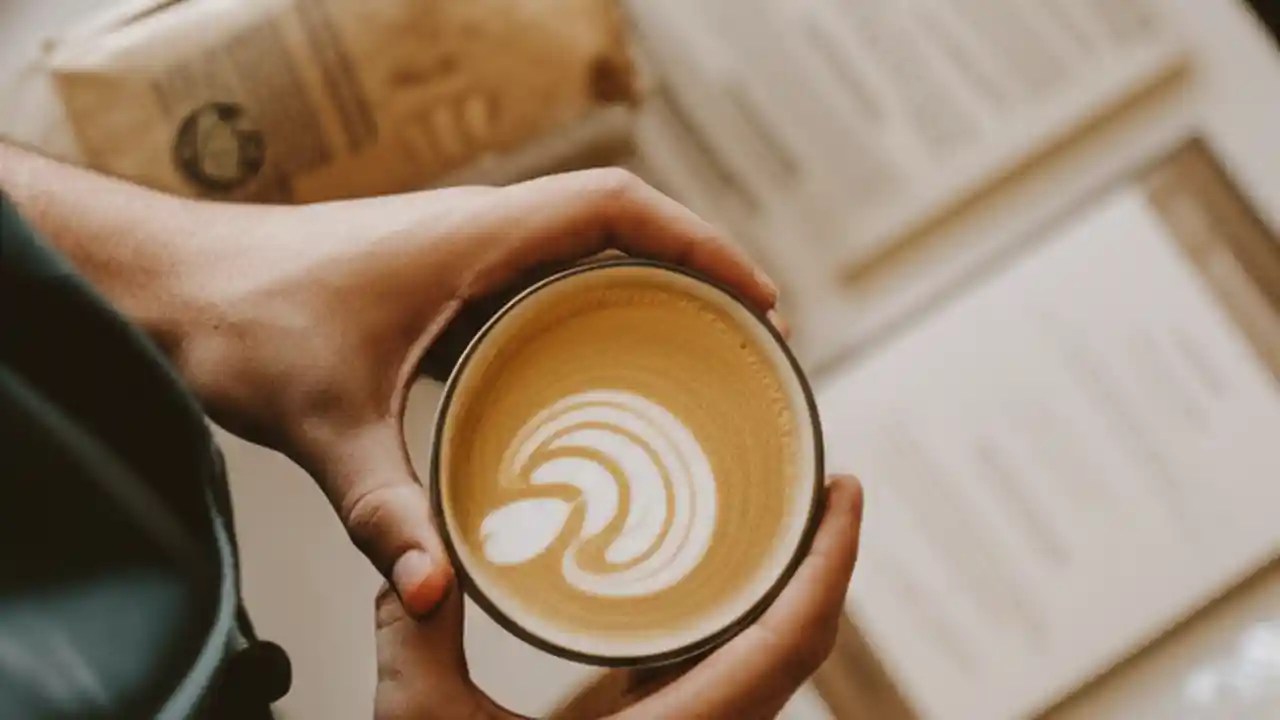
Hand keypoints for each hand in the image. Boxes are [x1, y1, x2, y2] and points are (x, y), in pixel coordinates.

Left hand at [158, 168, 780, 614]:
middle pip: (620, 219)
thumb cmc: (239, 320)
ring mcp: (461, 247)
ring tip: (698, 351)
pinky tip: (596, 367)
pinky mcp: (441, 275)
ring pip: (583, 243)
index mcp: (473, 236)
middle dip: (695, 266)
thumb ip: (384, 510)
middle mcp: (477, 228)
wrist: (170, 283)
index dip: (701, 241)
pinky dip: (591, 302)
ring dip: (647, 280)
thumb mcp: (325, 423)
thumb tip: (440, 588)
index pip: (617, 204)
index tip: (756, 295)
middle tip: (747, 338)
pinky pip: (543, 272)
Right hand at [374, 475, 862, 719]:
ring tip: (772, 515)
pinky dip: (736, 623)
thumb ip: (415, 635)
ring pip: (768, 666)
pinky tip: (707, 583)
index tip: (845, 488)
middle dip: (818, 560)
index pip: (793, 642)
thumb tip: (412, 561)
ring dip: (782, 592)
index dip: (832, 561)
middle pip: (797, 646)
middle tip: (814, 480)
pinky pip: (728, 678)